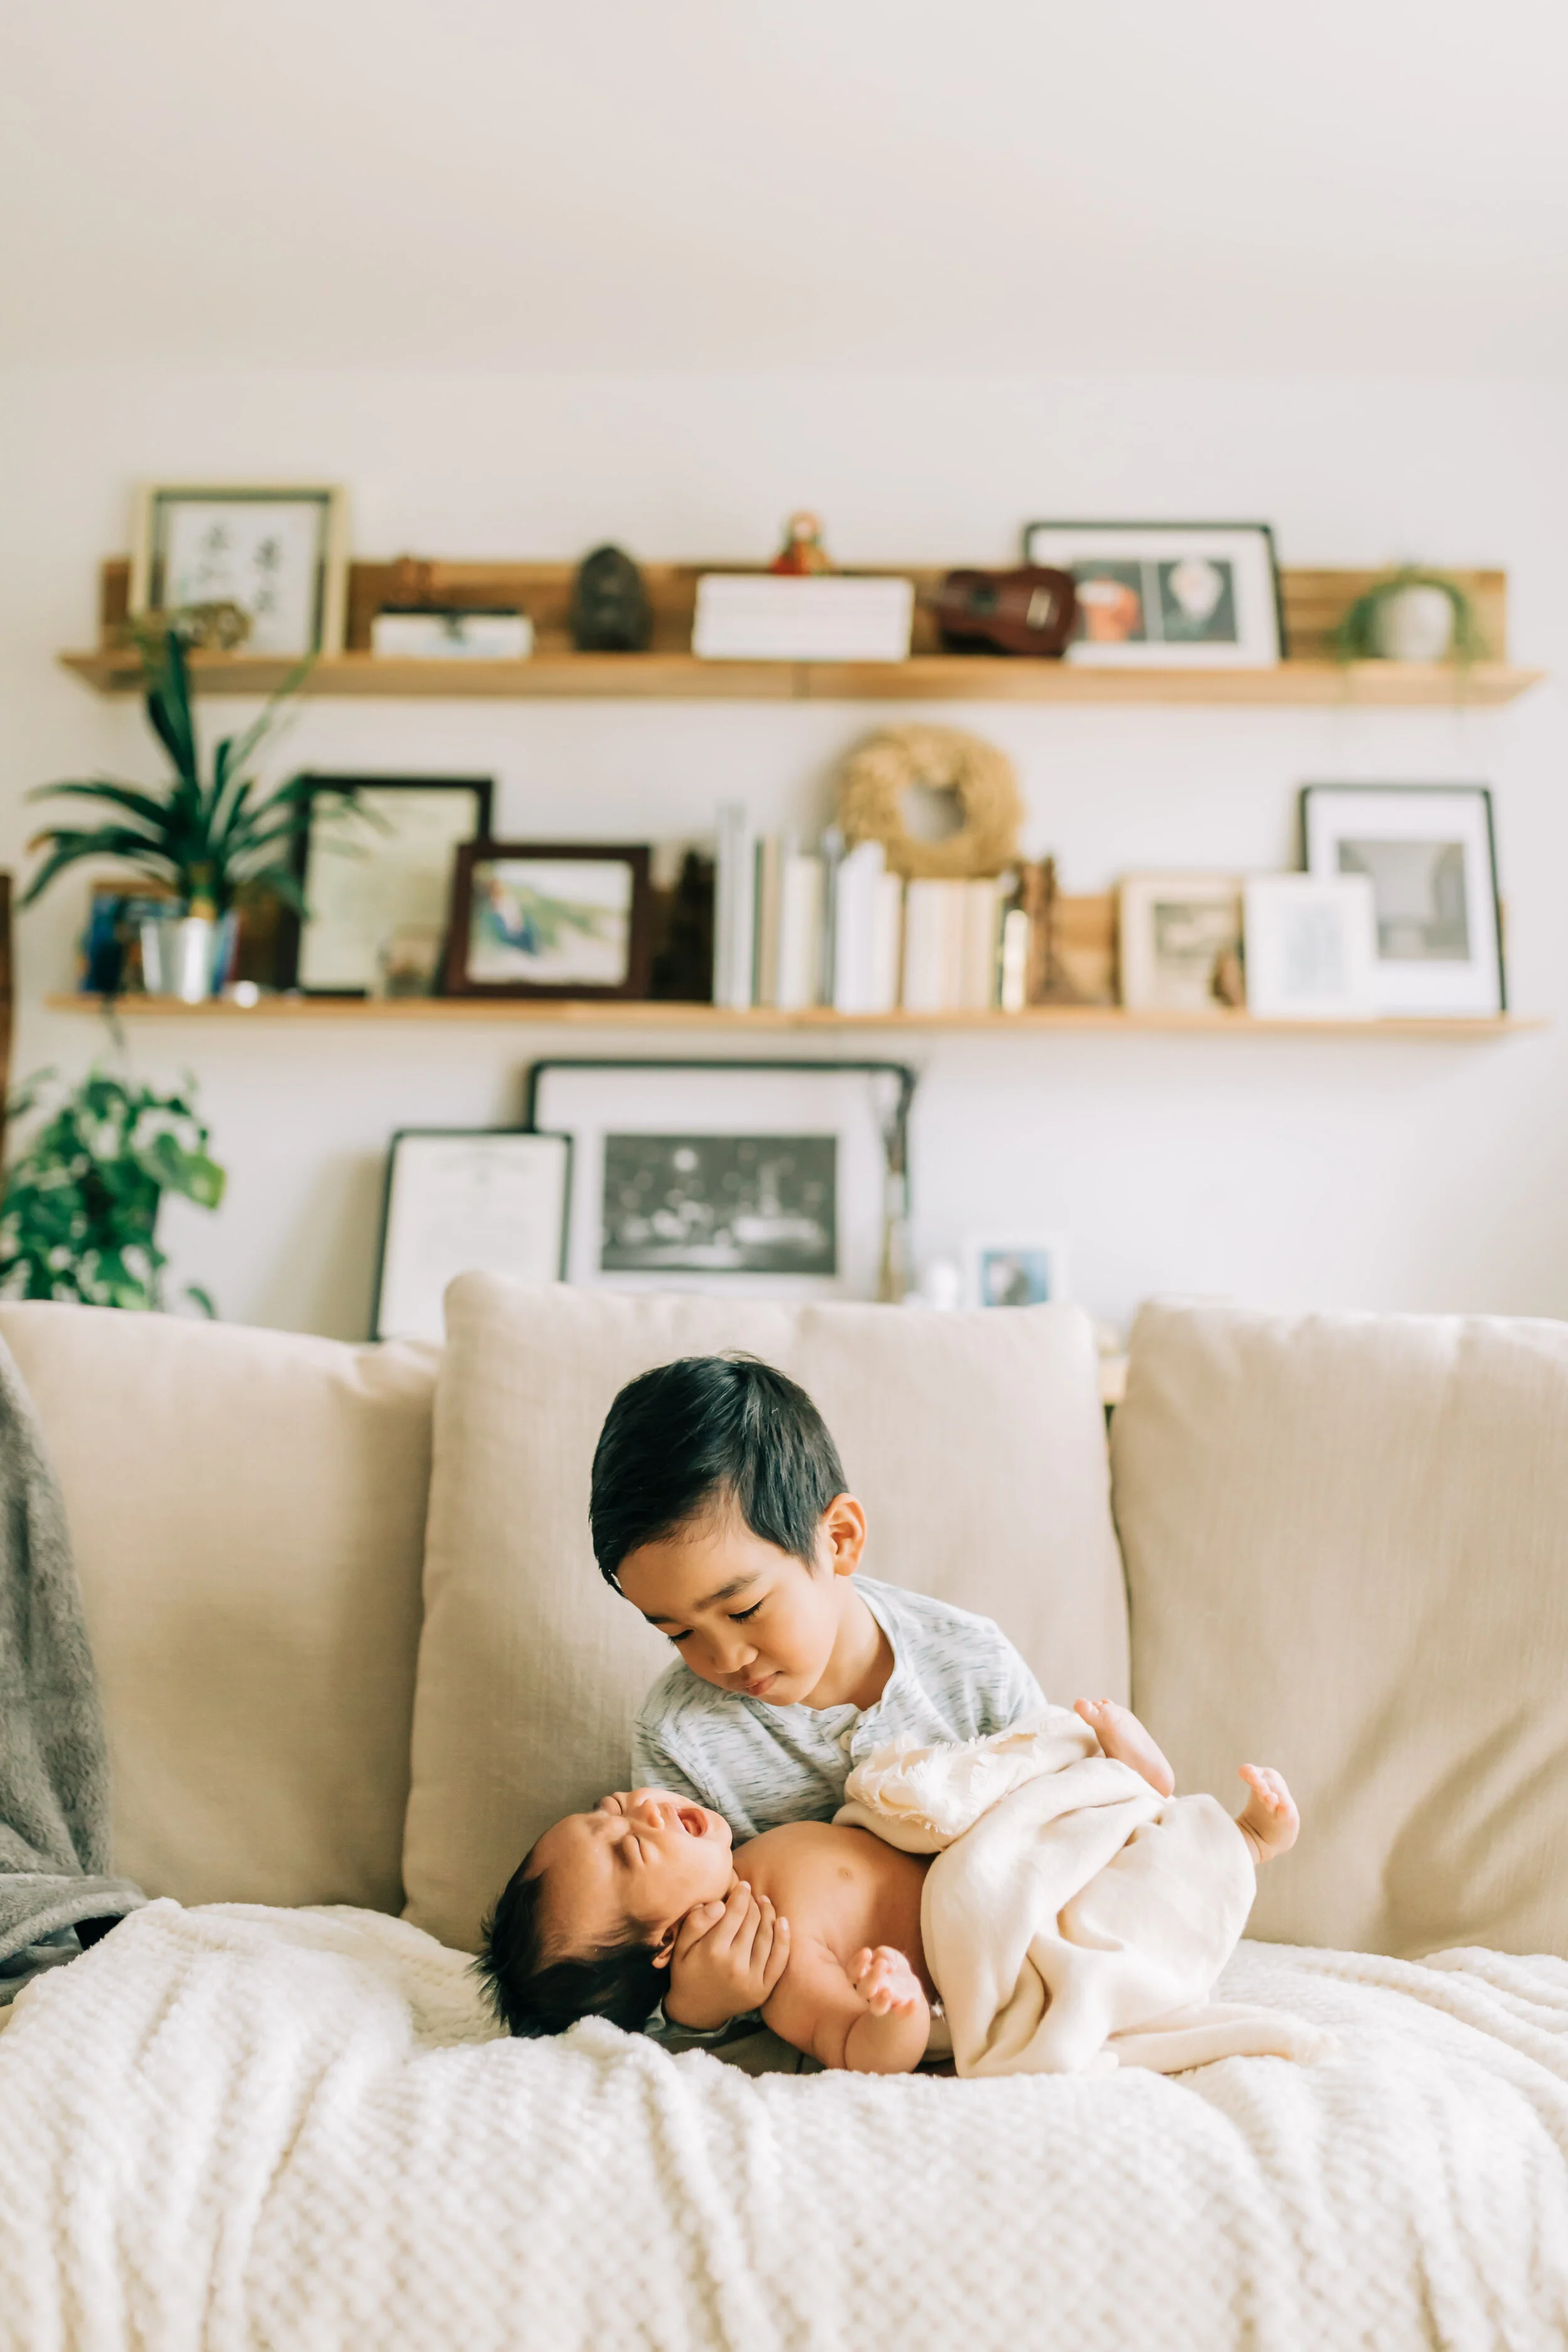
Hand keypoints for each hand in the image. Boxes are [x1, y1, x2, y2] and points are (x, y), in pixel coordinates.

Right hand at [662, 1880, 790, 2032]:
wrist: (697, 2011)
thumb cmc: (688, 1972)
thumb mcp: (681, 1948)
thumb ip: (696, 1923)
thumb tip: (720, 1903)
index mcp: (712, 1952)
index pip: (735, 1913)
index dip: (741, 1895)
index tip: (742, 1885)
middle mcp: (734, 1966)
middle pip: (752, 1922)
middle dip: (753, 1902)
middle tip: (751, 1894)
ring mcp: (751, 1980)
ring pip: (767, 1936)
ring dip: (769, 1914)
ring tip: (764, 1902)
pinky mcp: (763, 1990)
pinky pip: (779, 1959)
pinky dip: (784, 1938)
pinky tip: (782, 1921)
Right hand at [849, 1945, 922, 2017]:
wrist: (908, 1982)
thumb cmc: (892, 1966)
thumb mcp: (889, 1954)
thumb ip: (885, 1954)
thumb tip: (889, 1966)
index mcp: (863, 1976)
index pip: (852, 1972)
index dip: (857, 1963)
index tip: (867, 1951)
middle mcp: (870, 1992)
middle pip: (863, 1991)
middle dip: (871, 1978)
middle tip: (882, 1964)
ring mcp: (884, 2003)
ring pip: (876, 2008)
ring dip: (881, 2000)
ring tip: (888, 1991)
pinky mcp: (899, 2009)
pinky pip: (900, 2014)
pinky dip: (907, 2010)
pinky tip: (914, 2003)